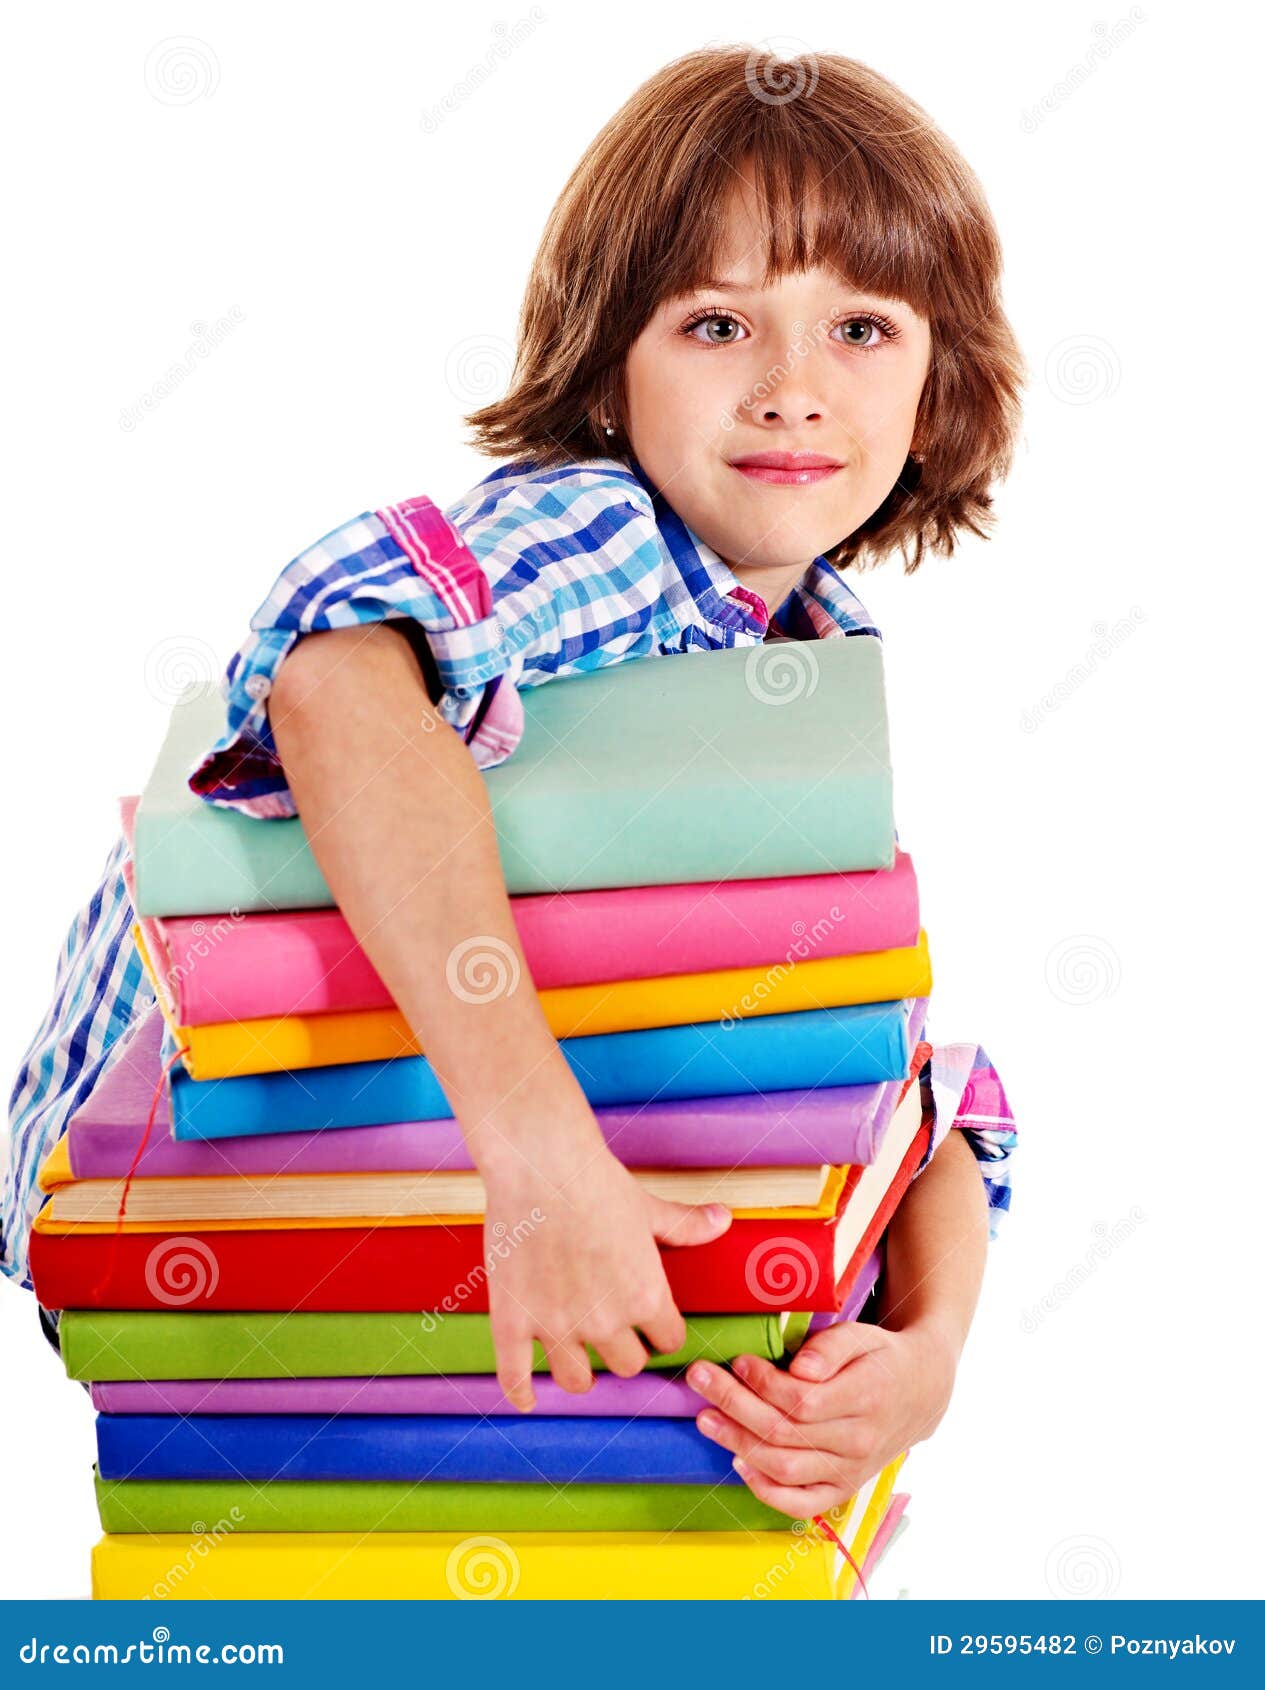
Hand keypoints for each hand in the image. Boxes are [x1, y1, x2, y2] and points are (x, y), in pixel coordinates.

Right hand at [484, 1138, 730, 1410]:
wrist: (540, 1165)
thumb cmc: (597, 1181)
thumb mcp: (649, 1207)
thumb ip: (685, 1224)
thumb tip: (723, 1219)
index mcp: (645, 1297)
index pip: (667, 1342)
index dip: (660, 1332)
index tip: (650, 1326)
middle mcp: (606, 1321)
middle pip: (626, 1365)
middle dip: (622, 1351)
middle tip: (612, 1335)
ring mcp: (556, 1326)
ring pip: (577, 1380)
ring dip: (580, 1373)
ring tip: (577, 1362)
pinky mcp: (513, 1321)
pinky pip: (516, 1375)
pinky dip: (521, 1391)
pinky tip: (526, 1397)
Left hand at [687, 1318, 957, 1518]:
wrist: (919, 1393)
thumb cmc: (880, 1358)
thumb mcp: (862, 1336)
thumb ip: (830, 1347)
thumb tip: (799, 1368)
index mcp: (867, 1398)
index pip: (802, 1400)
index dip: (763, 1382)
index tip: (737, 1360)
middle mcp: (859, 1441)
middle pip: (784, 1433)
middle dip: (734, 1405)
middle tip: (700, 1379)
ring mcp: (850, 1470)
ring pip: (784, 1467)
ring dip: (737, 1442)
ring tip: (705, 1417)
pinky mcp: (842, 1488)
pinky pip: (800, 1503)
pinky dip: (765, 1490)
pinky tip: (738, 1462)